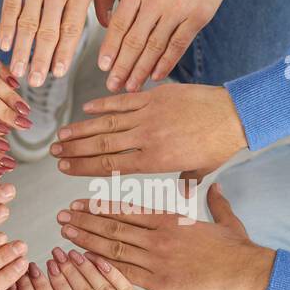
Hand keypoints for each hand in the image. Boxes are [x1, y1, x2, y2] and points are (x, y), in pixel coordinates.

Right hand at [0, 0, 114, 86]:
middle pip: (48, 31)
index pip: (72, 28)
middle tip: (37, 83)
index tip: (59, 73)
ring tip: (19, 72)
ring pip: (28, 23)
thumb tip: (109, 25)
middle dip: (42, 60)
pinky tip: (4, 44)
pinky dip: (6, 27)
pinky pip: (10, 5)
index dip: (65, 53)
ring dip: (23, 51)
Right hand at [51, 83, 247, 188]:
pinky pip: (123, 100)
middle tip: (54, 154)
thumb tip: (180, 194)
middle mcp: (147, 138)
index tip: (65, 169)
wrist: (235, 115)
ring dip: (81, 129)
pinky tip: (87, 109)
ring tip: (61, 136)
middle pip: (101, 145)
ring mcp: (149, 114)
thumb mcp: (200, 170)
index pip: (110, 165)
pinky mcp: (155, 95)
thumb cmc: (220, 145)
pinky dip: (104, 104)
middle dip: (74, 151)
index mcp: (155, 160)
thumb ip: (184, 181)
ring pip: (106, 122)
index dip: (84, 167)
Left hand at [55, 184, 274, 289]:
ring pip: (112, 248)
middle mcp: (158, 236)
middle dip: (84, 221)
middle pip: (112, 226)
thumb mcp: (224, 219)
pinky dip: (101, 267)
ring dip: (85, 241)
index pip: (126, 209)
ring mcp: (156, 260)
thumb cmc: (237, 249)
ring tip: (65, 235)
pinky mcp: (159, 284)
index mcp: (170, 218)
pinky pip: (123, 274)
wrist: (246, 272)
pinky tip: (83, 263)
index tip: (80, 204)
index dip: (99, 207)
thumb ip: (214, 202)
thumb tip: (213, 186)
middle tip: (61, 216)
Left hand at [97, 0, 238, 91]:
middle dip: (121, 67)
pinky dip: (166, 62)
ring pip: (154, 47)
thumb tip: (114, 17)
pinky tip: (156, 74)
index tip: (102, 66)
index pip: (119, 25)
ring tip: (132, 86)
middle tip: (112, 84)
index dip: (110, 49)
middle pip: (134, 41)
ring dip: (141, 70)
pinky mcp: (197, 16)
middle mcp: (156, 0)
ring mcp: (178, 10)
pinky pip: (178, 45)